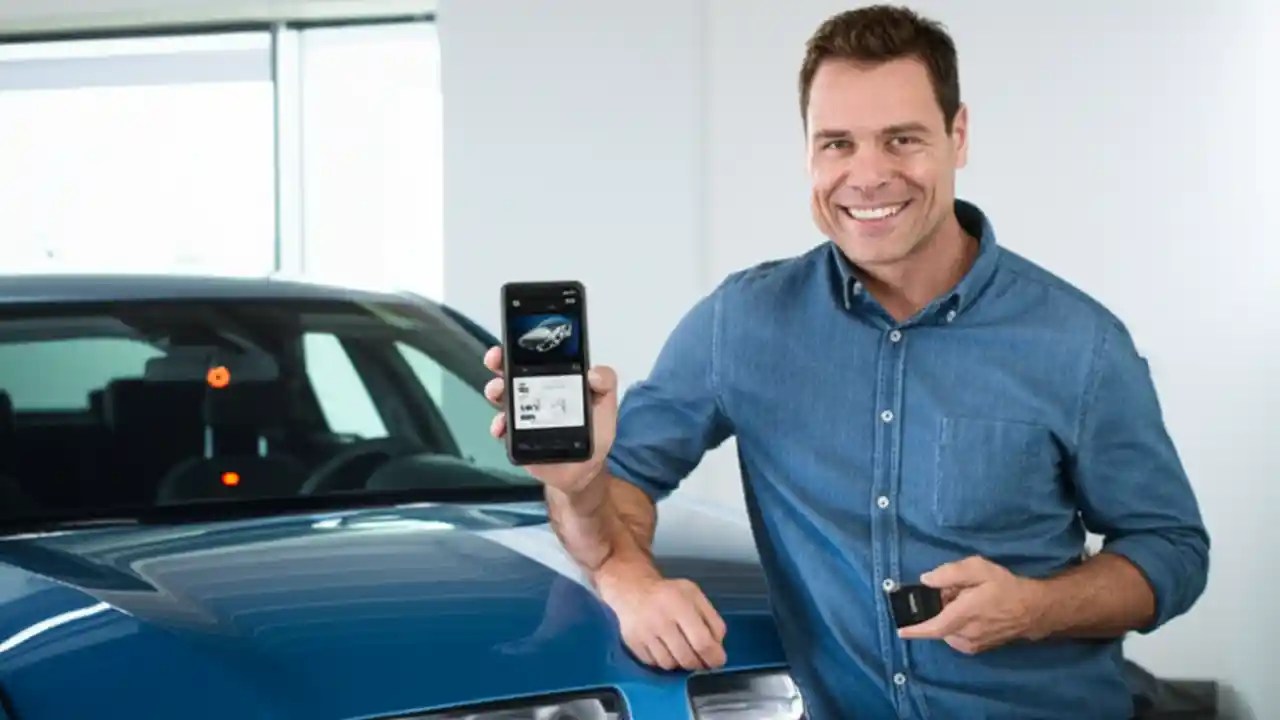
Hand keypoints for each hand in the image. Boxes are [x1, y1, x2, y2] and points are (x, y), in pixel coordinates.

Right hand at [483, 345, 617, 494]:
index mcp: (555, 381)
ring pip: (501, 397)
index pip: (535, 359)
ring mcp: (523, 415)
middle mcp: (535, 394)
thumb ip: (606, 385)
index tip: (514, 340)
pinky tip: (502, 426)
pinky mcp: (516, 437)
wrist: (585, 470)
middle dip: (499, 362)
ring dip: (495, 391)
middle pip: (511, 373)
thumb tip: (593, 373)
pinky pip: (501, 428)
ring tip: (497, 392)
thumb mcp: (606, 406)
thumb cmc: (595, 433)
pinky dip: (498, 425)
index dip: (523, 347)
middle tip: (496, 360)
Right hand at [597, 565, 727, 671]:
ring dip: (681, 663)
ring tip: (683, 652)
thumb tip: (717, 645)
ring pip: (670, 664)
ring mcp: (644, 634)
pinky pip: (654, 664)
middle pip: (686, 658)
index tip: (718, 660)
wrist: (632, 588)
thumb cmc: (669, 593)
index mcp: (679, 604)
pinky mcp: (633, 643)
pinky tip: (667, 650)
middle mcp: (660, 620)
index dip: (713, 656)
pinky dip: (664, 661)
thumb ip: (711, 618)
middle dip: (699, 663)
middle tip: (702, 660)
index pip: (701, 642)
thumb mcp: (695, 595)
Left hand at [897, 555, 1047, 654]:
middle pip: (939, 624)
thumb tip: (926, 580)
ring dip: (948, 617)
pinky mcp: (978, 648)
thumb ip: (950, 574)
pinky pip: (957, 636)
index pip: (933, 627)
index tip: (899, 630)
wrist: (1033, 609)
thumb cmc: (1005, 586)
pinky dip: (956, 625)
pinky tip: (970, 612)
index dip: (915, 630)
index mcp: (964, 615)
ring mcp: (973, 644)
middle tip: (953, 592)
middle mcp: (966, 634)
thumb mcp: (978, 569)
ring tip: (965, 600)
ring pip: (947, 630)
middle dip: (938, 609)